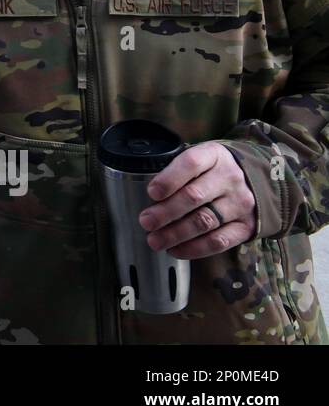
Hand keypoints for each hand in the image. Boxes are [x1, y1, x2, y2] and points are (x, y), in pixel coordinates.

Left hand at [138, 142, 256, 258]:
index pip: (191, 164)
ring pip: (204, 221)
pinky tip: (175, 249)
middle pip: (194, 196)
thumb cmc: (214, 169)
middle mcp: (230, 178)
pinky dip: (194, 248)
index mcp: (214, 156)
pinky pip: (219, 241)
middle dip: (165, 212)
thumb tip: (147, 194)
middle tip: (146, 222)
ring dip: (175, 234)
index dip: (169, 179)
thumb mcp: (200, 158)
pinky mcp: (247, 226)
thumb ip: (177, 170)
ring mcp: (240, 203)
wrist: (258, 180)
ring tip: (155, 240)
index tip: (151, 193)